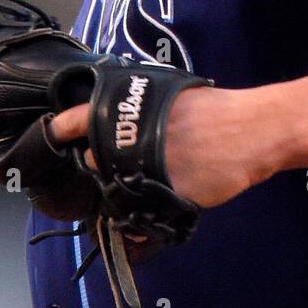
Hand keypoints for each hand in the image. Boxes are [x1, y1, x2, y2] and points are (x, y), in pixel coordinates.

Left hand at [46, 85, 277, 209]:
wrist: (254, 131)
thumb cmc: (218, 109)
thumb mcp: (171, 96)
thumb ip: (140, 110)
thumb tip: (122, 120)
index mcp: (129, 110)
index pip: (78, 119)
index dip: (61, 130)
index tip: (53, 136)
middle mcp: (128, 140)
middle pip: (93, 161)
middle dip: (103, 164)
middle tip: (129, 162)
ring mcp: (143, 170)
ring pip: (116, 189)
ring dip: (125, 189)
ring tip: (151, 179)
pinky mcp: (163, 197)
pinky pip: (143, 212)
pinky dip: (149, 211)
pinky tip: (168, 196)